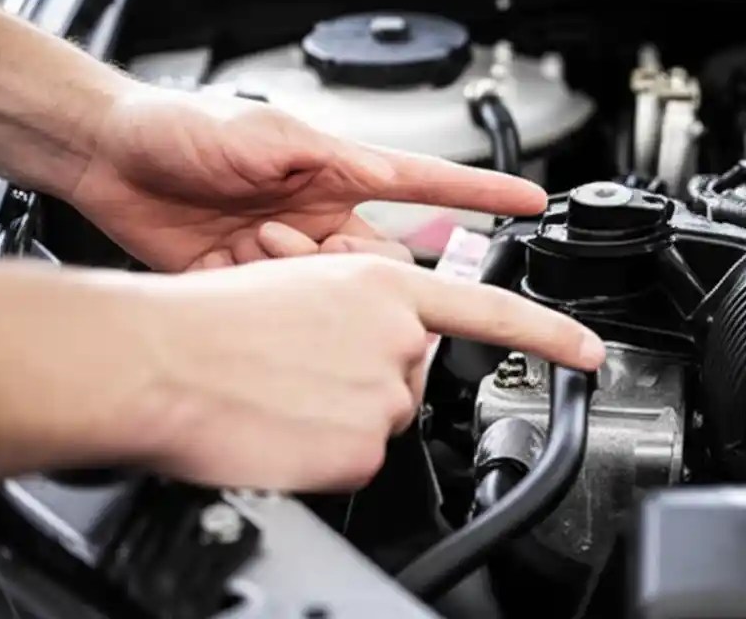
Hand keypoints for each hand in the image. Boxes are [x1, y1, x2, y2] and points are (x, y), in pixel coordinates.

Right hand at [0, 255, 604, 490]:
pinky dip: (323, 456)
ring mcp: (384, 392)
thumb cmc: (208, 318)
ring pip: (381, 424)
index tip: (590, 354)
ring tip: (281, 398)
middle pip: (413, 382)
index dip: (549, 334)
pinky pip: (357, 463)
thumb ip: (361, 311)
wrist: (155, 356)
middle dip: (370, 386)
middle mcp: (397, 336)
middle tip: (302, 375)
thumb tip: (381, 341)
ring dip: (341, 421)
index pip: (489, 310)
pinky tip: (283, 430)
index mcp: (384, 284)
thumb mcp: (301, 283)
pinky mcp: (363, 447)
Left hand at [70, 84, 544, 270]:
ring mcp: (289, 255)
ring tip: (250, 246)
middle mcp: (323, 218)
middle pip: (381, 265)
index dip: (483, 196)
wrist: (104, 158)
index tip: (532, 202)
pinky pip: (279, 313)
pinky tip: (225, 270)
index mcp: (339, 174)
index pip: (429, 188)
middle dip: (361, 274)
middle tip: (313, 250)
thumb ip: (323, 157)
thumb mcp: (262, 131)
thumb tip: (375, 171)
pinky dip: (258, 300)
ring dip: (298, 282)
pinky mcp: (252, 285)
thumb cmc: (180, 126)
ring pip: (332, 297)